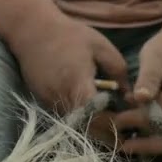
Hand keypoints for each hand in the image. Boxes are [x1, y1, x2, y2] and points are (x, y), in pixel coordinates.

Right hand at [7, 13, 130, 117]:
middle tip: (124, 128)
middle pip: (86, 126)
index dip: (114, 122)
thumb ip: (118, 70)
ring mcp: (49, 102)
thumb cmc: (69, 35)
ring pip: (75, 125)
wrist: (32, 31)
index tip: (128, 120)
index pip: (97, 115)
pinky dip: (80, 119)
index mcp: (77, 83)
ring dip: (93, 126)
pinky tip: (91, 112)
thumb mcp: (101, 46)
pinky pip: (66, 117)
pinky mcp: (43, 102)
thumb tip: (129, 94)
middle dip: (106, 130)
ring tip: (111, 122)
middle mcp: (61, 98)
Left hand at [120, 26, 161, 155]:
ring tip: (123, 146)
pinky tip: (134, 138)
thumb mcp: (155, 56)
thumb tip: (140, 98)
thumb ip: (149, 77)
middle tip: (118, 145)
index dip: (133, 120)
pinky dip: (153, 139)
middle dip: (143, 144)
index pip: (155, 116)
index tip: (113, 120)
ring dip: (148, 145)